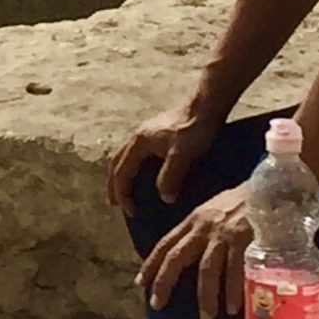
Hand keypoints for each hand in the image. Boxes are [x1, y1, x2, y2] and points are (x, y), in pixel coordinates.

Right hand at [106, 99, 222, 216]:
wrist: (206, 106)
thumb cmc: (193, 129)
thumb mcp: (182, 156)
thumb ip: (170, 177)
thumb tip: (164, 198)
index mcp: (138, 143)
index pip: (122, 173)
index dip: (123, 194)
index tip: (131, 213)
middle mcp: (136, 137)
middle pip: (116, 163)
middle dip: (114, 185)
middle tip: (113, 203)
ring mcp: (145, 134)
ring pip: (125, 157)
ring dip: (121, 175)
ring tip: (124, 189)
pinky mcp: (156, 133)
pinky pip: (136, 154)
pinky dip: (132, 167)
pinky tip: (143, 172)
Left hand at [139, 186, 252, 318]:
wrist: (271, 189)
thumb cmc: (244, 201)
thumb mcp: (215, 211)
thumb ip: (202, 231)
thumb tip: (191, 253)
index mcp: (194, 220)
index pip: (166, 244)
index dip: (151, 264)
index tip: (141, 282)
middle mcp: (204, 227)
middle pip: (177, 257)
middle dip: (164, 282)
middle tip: (156, 304)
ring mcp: (224, 235)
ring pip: (206, 269)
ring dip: (205, 296)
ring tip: (205, 318)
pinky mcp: (245, 241)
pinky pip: (236, 271)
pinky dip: (233, 291)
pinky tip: (232, 308)